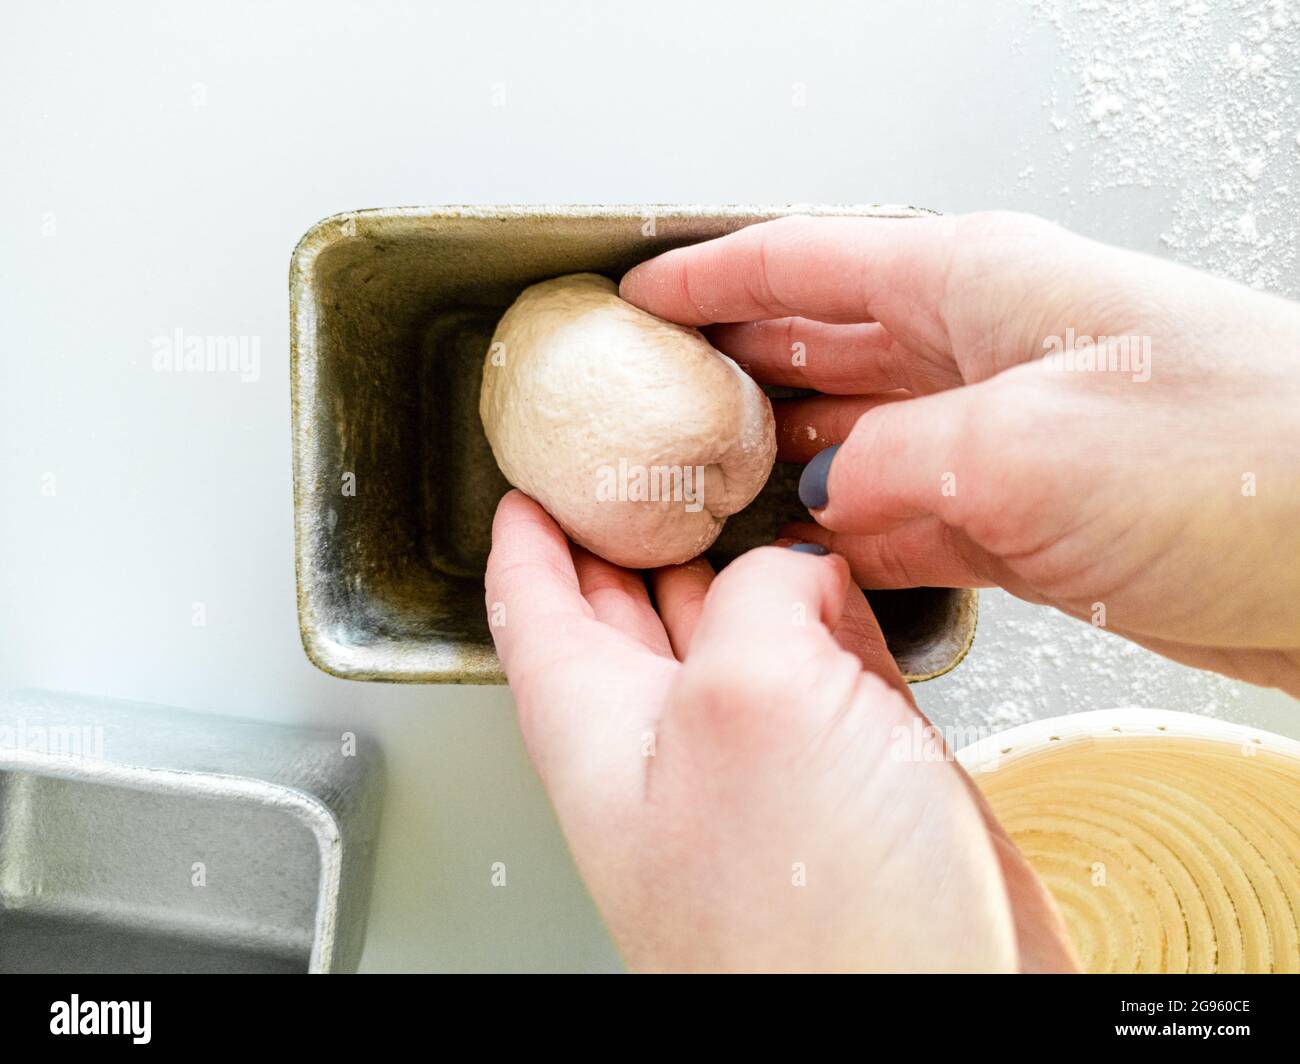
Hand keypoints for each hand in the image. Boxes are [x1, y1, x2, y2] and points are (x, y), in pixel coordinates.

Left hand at [485, 490, 1076, 971]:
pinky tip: (837, 578)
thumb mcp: (756, 701)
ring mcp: (763, 766)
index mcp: (605, 732)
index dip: (529, 533)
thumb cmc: (812, 929)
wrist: (925, 1024)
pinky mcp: (849, 779)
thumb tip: (793, 565)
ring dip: (728, 567)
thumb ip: (757, 599)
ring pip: (727, 638)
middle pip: (623, 616)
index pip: (535, 608)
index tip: (530, 477)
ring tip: (734, 497)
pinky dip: (822, 613)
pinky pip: (820, 670)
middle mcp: (675, 748)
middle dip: (624, 534)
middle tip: (636, 462)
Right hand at [621, 213, 1299, 695]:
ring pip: (853, 444)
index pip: (802, 262)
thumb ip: (889, 468)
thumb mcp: (1025, 452)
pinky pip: (902, 520)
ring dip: (782, 472)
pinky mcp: (1025, 518)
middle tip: (649, 413)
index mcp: (973, 285)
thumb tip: (820, 506)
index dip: (708, 278)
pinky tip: (805, 566)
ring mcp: (999, 438)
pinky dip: (848, 544)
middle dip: (729, 376)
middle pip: (817, 349)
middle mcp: (979, 352)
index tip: (635, 297)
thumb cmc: (1257, 456)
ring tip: (703, 499)